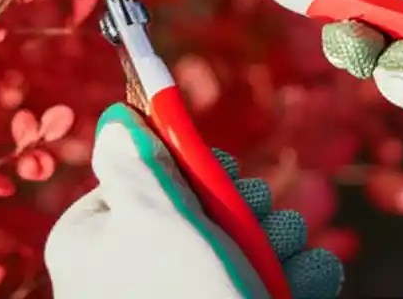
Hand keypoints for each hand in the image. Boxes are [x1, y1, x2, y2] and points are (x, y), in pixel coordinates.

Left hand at [45, 103, 341, 298]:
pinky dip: (292, 279)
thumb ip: (137, 163)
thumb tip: (116, 120)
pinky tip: (312, 276)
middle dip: (244, 208)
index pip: (137, 179)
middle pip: (193, 213)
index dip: (186, 167)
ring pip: (236, 250)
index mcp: (90, 240)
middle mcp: (128, 273)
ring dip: (277, 242)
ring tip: (291, 252)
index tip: (221, 167)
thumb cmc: (179, 297)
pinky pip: (260, 285)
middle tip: (262, 213)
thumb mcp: (154, 216)